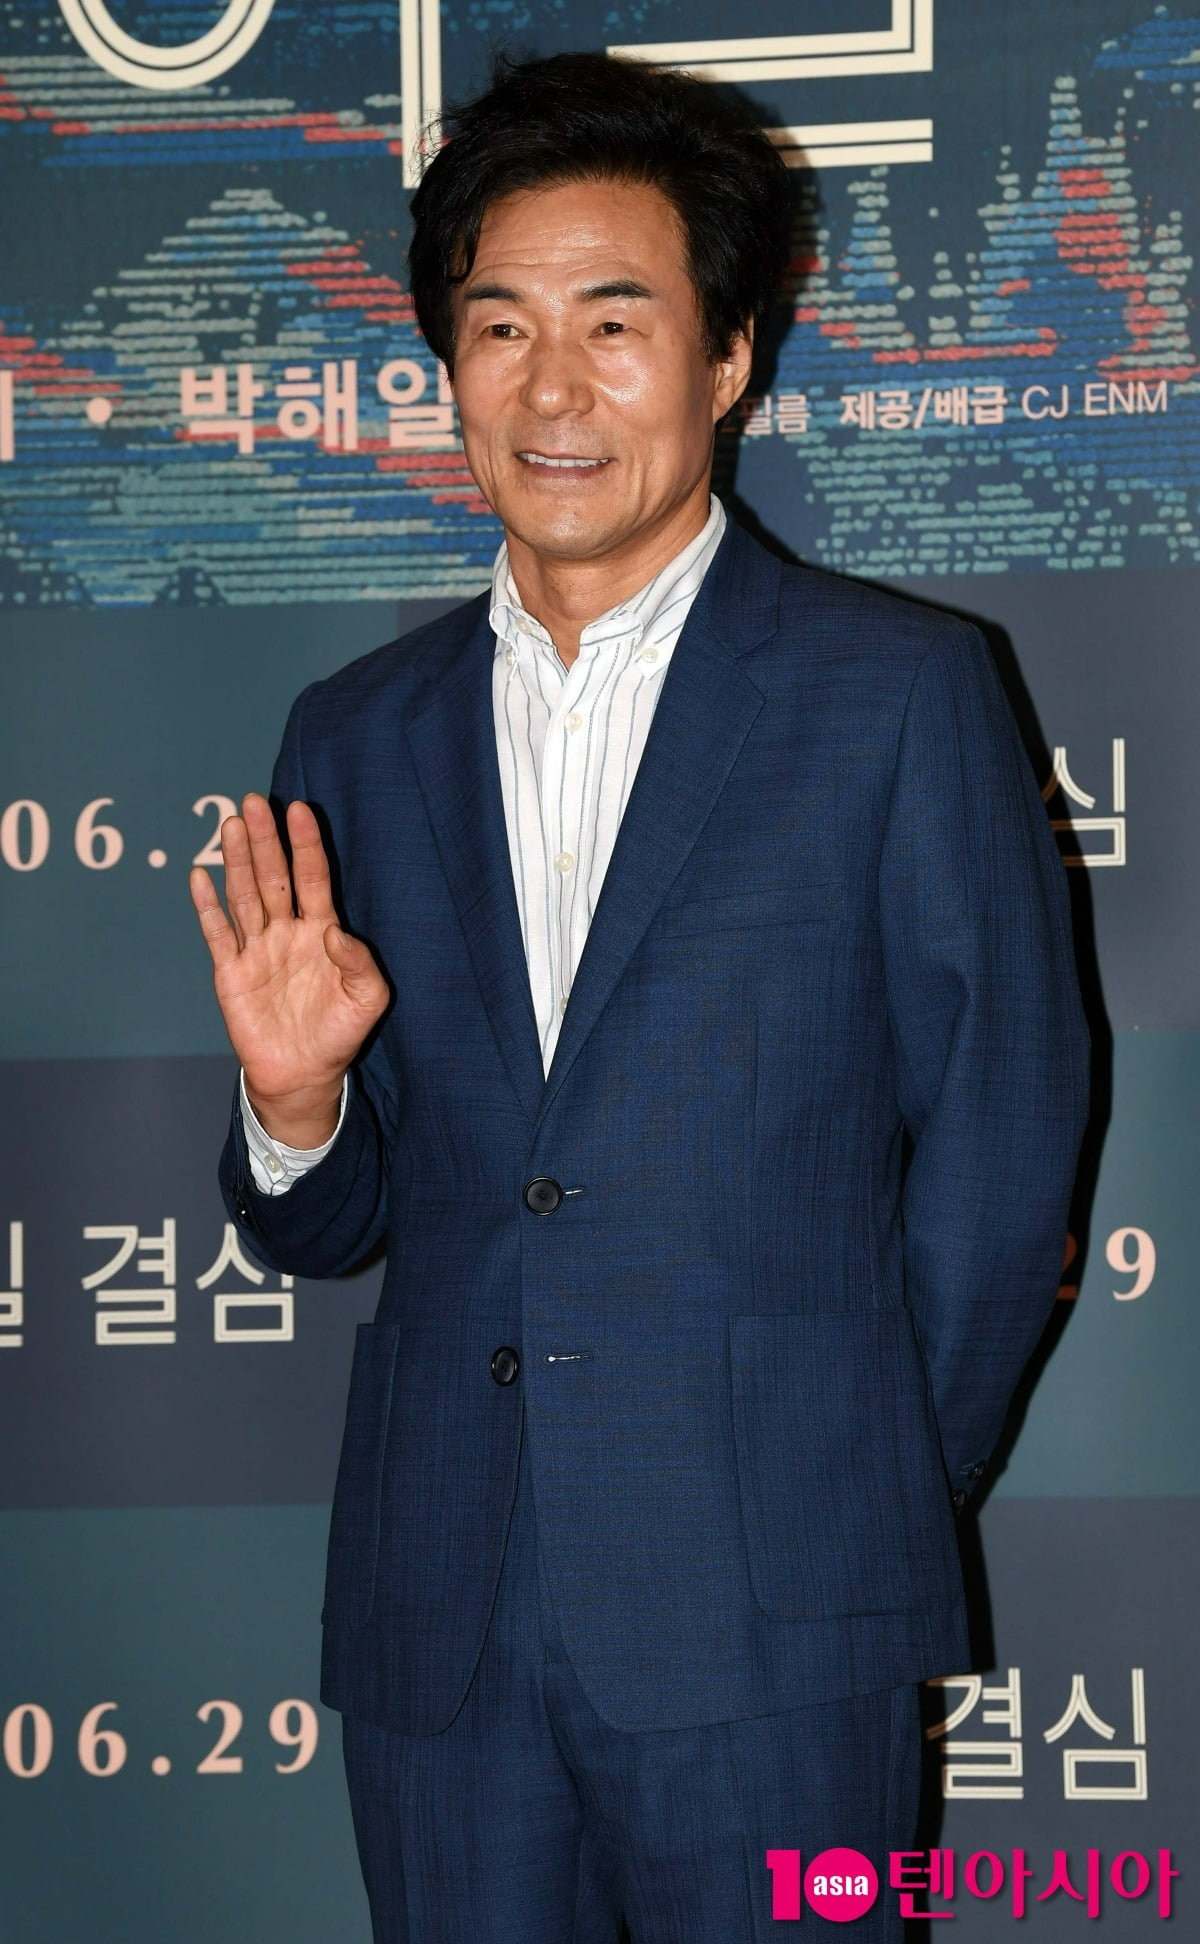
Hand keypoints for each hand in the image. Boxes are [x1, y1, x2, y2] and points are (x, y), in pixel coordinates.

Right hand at [189, 793, 388, 1146]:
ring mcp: (256, 949)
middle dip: (266, 840)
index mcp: (321, 932)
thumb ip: (360, 962)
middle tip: (254, 801)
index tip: (300, 809)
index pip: (313, 877)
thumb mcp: (368, 999)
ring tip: (231, 825)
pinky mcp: (230, 972)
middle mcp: (286, 932)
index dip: (307, 845)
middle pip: (273, 877)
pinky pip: (217, 933)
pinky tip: (200, 875)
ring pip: (244, 895)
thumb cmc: (339, 1033)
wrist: (303, 1075)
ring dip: (237, 860)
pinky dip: (206, 905)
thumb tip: (334, 931)